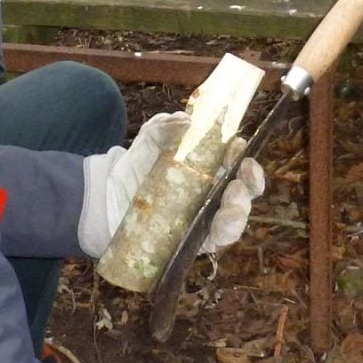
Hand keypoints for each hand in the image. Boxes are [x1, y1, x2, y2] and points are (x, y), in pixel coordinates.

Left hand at [77, 113, 264, 257]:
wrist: (111, 197)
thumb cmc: (140, 164)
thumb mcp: (152, 137)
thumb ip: (167, 125)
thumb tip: (186, 122)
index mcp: (213, 166)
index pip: (238, 160)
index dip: (243, 153)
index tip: (237, 146)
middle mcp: (216, 192)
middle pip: (245, 189)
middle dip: (251, 181)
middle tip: (240, 175)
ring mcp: (208, 217)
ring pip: (237, 216)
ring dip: (241, 207)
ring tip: (233, 199)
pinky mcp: (197, 240)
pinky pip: (220, 238)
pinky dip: (227, 230)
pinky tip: (223, 220)